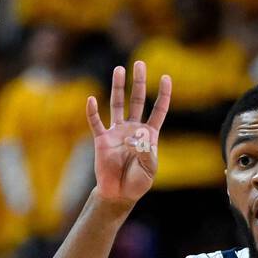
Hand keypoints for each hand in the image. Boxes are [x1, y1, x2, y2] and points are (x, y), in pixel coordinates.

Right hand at [86, 60, 170, 205]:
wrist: (119, 194)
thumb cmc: (137, 182)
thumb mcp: (149, 168)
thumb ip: (146, 151)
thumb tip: (134, 136)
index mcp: (149, 135)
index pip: (158, 110)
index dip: (163, 95)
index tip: (166, 78)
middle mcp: (132, 129)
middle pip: (136, 100)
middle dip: (139, 82)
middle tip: (140, 63)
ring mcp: (116, 133)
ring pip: (117, 105)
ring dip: (118, 87)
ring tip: (119, 69)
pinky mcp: (102, 140)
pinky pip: (96, 123)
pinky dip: (93, 112)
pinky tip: (91, 100)